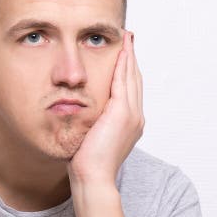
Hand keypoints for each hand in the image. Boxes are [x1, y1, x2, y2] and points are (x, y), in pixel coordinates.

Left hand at [66, 30, 143, 187]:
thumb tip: (80, 116)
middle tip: (129, 39)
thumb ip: (92, 124)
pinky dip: (124, 64)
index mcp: (130, 125)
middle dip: (132, 59)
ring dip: (129, 56)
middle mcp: (136, 118)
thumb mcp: (90, 138)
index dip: (128, 72)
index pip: (130, 91)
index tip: (124, 56)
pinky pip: (124, 81)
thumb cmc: (87, 165)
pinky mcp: (123, 113)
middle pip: (135, 80)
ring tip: (126, 38)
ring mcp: (132, 115)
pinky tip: (120, 50)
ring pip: (132, 78)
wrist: (93, 178)